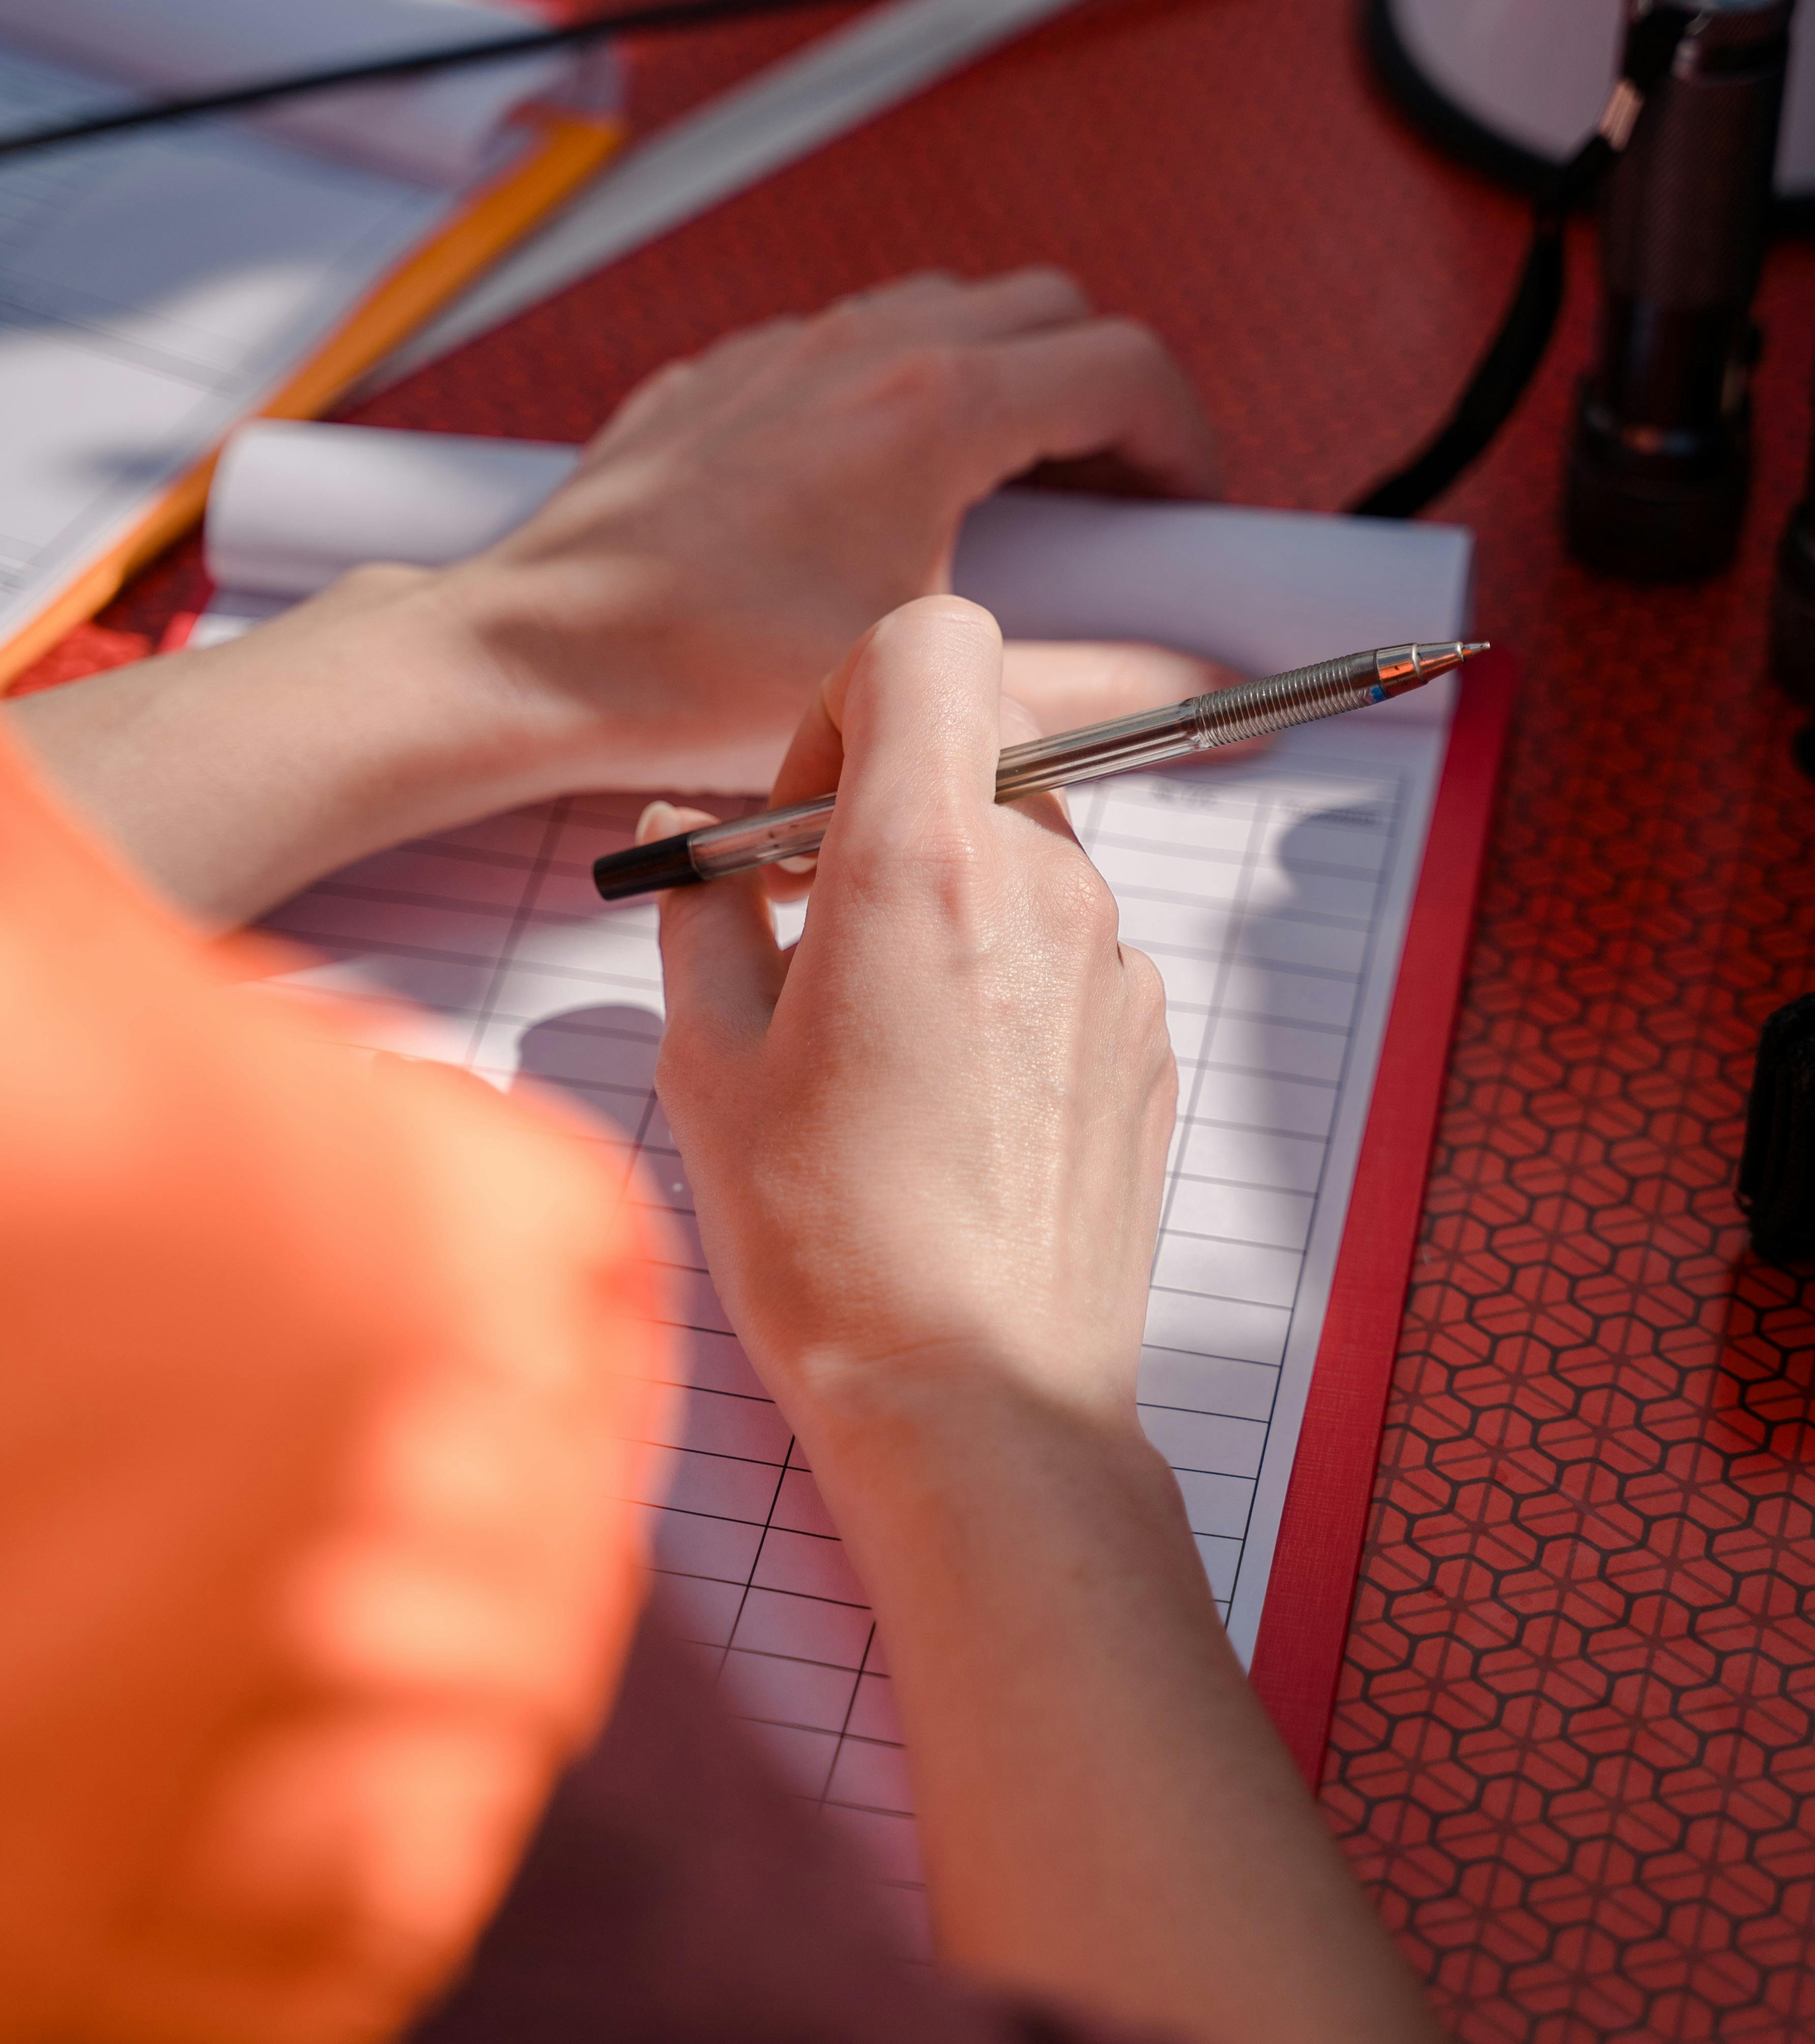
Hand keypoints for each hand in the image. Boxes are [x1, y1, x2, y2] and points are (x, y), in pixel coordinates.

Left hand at [443, 266, 1222, 795]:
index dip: (1185, 441)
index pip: (1127, 368)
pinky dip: (910, 386)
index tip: (1185, 513)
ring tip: (1013, 490)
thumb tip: (1201, 686)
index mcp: (933, 406)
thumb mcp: (925, 682)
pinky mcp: (727, 375)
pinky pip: (855, 339)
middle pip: (1055, 313)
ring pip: (955, 308)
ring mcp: (789, 350)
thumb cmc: (698, 673)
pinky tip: (887, 487)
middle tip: (1113, 503)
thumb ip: (1094, 687)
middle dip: (1110, 398)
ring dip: (1012, 379)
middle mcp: (864, 348)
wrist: (536, 654)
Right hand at [645, 599, 1492, 2043]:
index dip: (851, 693)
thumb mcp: (711, 1065)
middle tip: (810, 933)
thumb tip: (687, 840)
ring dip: (942, 902)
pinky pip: (1066, 948)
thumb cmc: (830, 1243)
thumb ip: (700, 915)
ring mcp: (1113, 961)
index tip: (804, 809)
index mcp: (925, 862)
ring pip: (1019, 856)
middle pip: (971, 756)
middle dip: (884, 814)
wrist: (981, 1400)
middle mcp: (1043, 885)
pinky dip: (1003, 976)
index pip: (930, 643)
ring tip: (873, 1041)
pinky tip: (947, 1095)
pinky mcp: (1147, 1037)